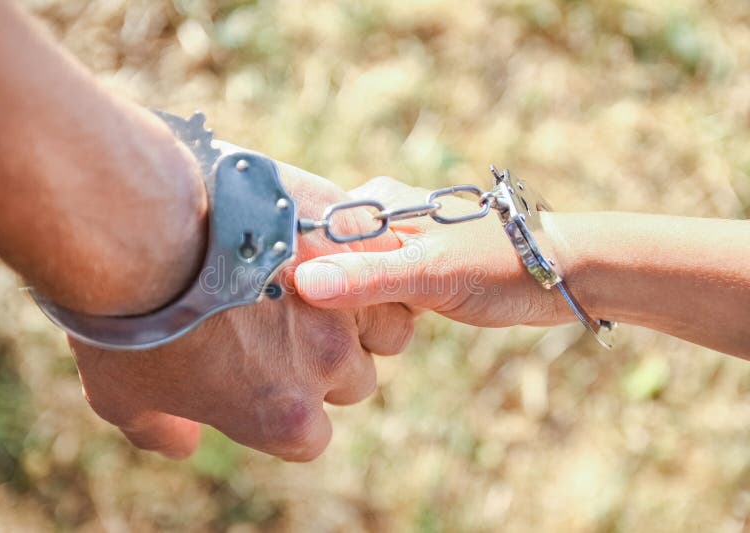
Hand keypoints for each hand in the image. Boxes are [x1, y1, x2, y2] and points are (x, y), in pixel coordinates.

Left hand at [71, 168, 413, 461]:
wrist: (143, 223)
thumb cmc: (127, 317)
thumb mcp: (124, 396)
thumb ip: (162, 430)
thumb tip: (182, 444)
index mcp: (284, 414)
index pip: (312, 437)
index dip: (288, 412)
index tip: (265, 384)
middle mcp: (328, 362)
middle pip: (355, 380)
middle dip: (326, 362)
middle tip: (285, 327)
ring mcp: (346, 298)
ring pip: (387, 327)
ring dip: (362, 316)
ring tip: (324, 289)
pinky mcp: (349, 241)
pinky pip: (386, 264)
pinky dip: (370, 263)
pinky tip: (333, 250)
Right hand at [295, 177, 570, 327]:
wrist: (561, 274)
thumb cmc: (502, 266)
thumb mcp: (431, 275)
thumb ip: (368, 278)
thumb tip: (304, 282)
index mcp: (377, 203)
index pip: (312, 231)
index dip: (294, 267)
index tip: (285, 306)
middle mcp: (382, 216)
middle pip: (327, 257)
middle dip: (323, 292)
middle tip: (324, 329)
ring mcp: (397, 243)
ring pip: (351, 278)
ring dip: (349, 306)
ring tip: (355, 330)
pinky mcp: (412, 267)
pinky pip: (374, 291)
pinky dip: (372, 311)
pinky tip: (375, 329)